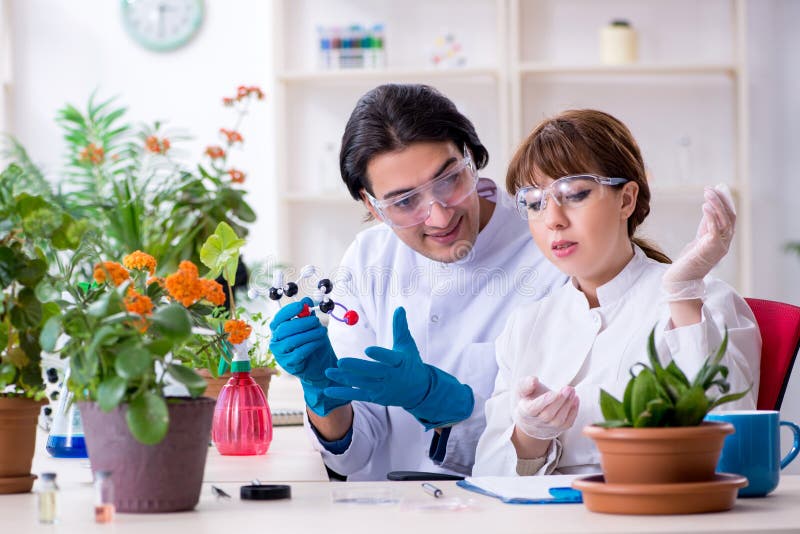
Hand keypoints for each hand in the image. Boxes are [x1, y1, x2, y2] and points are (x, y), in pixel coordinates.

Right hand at [269, 297, 348, 415]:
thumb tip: (307, 300)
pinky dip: (310, 345)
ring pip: (292, 341)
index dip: (289, 310)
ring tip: (322, 331)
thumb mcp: (311, 326)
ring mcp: (280, 354)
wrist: (319, 365)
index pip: (279, 318)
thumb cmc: (312, 343)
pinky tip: (318, 342)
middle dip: (302, 323)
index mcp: (278, 329)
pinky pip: (298, 353)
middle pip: (284, 329)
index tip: (301, 305)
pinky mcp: (289, 364)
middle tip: (316, 321)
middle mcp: (275, 341)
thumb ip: (307, 314)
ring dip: (309, 334)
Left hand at [324, 307, 473, 429]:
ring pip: (362, 383)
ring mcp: (383, 389)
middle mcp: (391, 377)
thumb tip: (399, 308)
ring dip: (344, 379)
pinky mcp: (376, 397)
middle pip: (372, 372)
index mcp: (400, 362)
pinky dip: (343, 393)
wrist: (420, 390)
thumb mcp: (407, 345)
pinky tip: (328, 390)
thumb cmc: (412, 363)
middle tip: (340, 362)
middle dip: (356, 367)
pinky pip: (357, 395)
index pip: (390, 358)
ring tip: (329, 371)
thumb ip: (400, 327)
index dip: (380, 355)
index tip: (368, 350)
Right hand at [513, 376, 578, 439]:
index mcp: (525, 411)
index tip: (554, 393)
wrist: (533, 417)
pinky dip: (573, 412)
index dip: (544, 401)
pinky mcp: (558, 430)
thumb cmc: (529, 399)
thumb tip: (534, 380)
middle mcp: (536, 422)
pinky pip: (567, 424)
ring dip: (568, 405)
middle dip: (560, 401)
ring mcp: (548, 428)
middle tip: (568, 388)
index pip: (533, 409)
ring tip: (572, 392)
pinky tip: (576, 400)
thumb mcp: (523, 390)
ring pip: (558, 420)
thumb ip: (527, 384)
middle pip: (548, 414)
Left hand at [663, 186, 735, 288]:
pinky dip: (711, 215)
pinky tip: (706, 206)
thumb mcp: (698, 240)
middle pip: (729, 217)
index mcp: (722, 241)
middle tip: (711, 188)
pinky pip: (714, 228)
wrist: (680, 280)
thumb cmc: (688, 262)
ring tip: (707, 192)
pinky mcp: (710, 248)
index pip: (729, 218)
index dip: (724, 203)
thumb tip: (709, 209)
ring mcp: (719, 246)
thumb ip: (705, 227)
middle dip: (721, 201)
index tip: (716, 189)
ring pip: (724, 221)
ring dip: (716, 204)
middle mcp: (724, 243)